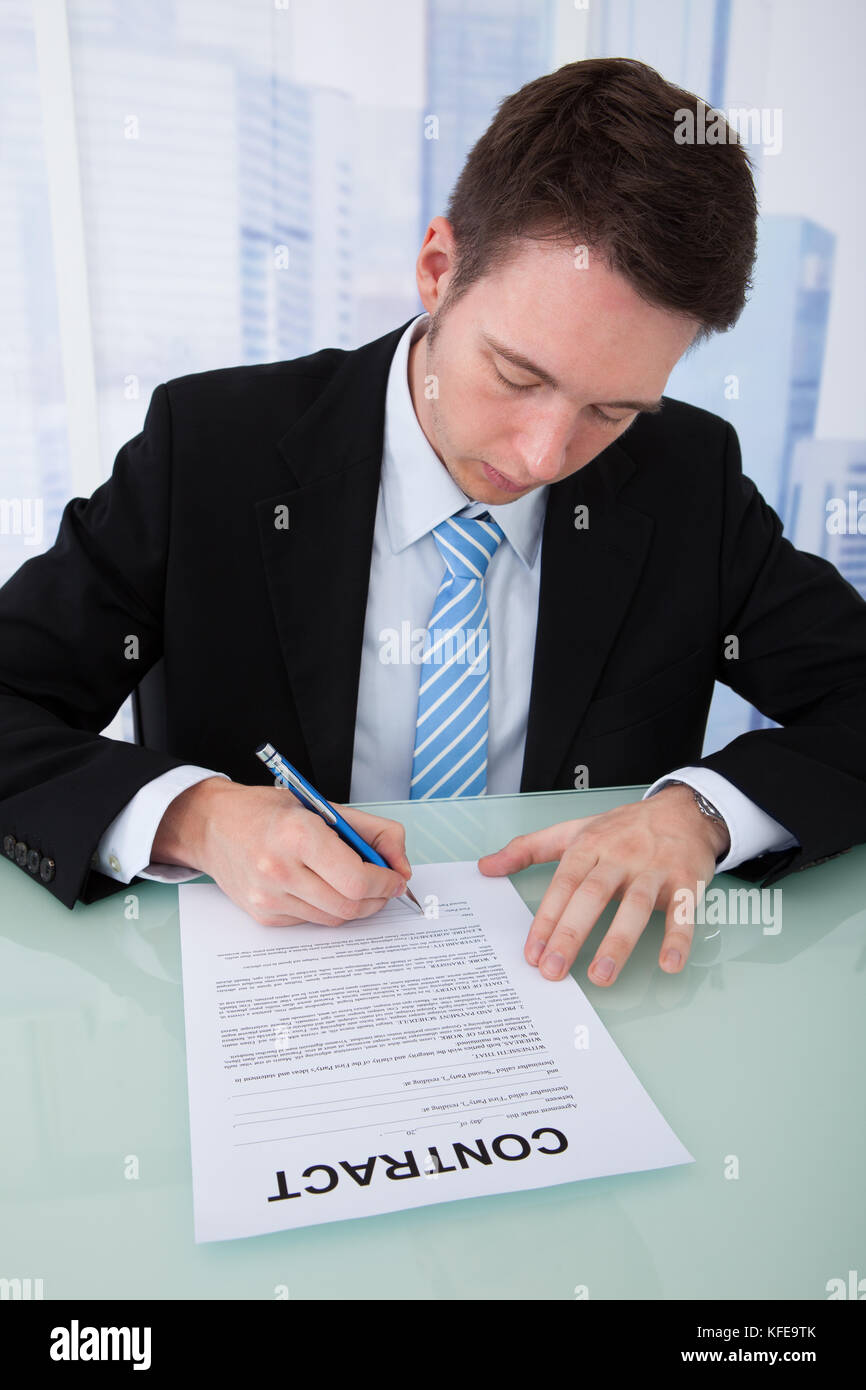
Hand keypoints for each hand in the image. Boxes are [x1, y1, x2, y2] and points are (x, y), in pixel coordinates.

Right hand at [152, 778, 411, 925]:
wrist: (213, 825)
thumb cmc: (271, 812)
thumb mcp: (325, 806)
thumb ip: (373, 833)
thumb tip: (402, 867)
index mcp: (298, 835)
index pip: (356, 879)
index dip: (385, 883)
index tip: (395, 878)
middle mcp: (279, 869)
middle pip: (348, 906)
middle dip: (376, 899)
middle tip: (384, 886)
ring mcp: (268, 897)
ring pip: (333, 918)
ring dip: (354, 906)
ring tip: (355, 885)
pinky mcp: (262, 915)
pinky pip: (311, 921)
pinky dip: (327, 908)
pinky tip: (319, 886)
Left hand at [477, 783, 729, 985]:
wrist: (683, 810)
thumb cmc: (623, 828)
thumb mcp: (573, 831)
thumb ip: (528, 849)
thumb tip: (485, 867)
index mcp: (589, 846)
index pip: (563, 885)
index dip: (546, 919)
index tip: (532, 953)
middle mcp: (619, 857)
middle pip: (592, 896)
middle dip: (571, 934)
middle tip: (553, 970)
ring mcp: (654, 869)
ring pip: (635, 906)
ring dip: (618, 942)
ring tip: (601, 976)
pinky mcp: (686, 881)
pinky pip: (683, 912)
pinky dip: (678, 938)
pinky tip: (668, 965)